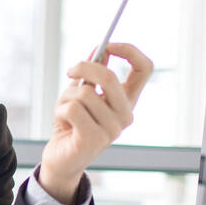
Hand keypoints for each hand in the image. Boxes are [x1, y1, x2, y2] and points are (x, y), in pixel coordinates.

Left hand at [39, 42, 153, 203]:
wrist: (61, 159)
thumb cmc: (72, 124)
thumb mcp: (81, 93)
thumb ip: (91, 73)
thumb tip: (99, 48)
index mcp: (127, 102)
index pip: (145, 69)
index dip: (129, 51)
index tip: (109, 44)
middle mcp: (125, 116)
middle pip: (110, 77)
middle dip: (85, 67)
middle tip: (71, 70)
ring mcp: (112, 130)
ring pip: (84, 93)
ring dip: (66, 96)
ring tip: (65, 110)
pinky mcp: (93, 140)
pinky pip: (73, 109)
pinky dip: (61, 110)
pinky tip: (62, 122)